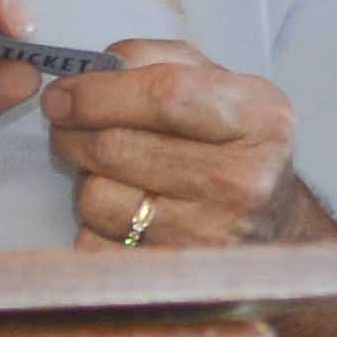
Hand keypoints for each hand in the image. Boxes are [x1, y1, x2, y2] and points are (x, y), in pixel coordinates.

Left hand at [41, 39, 312, 251]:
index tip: (60, 95)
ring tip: (109, 172)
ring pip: (97, 197)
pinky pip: (94, 244)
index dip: (97, 92)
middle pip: (117, 147)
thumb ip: (155, 59)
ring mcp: (211, 236)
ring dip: (85, 179)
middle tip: (65, 126)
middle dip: (72, 132)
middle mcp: (242, 180)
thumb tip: (90, 71)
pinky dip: (93, 225)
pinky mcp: (176, 278)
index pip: (164, 94)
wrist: (277, 232)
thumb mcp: (216, 85)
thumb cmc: (233, 146)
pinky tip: (121, 213)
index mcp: (258, 118)